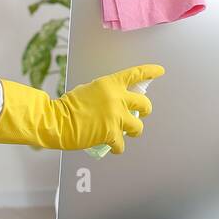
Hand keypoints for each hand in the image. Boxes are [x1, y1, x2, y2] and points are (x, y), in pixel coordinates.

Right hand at [0, 64, 165, 152]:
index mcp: (110, 84)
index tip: (160, 71)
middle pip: (145, 105)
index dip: (150, 72)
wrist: (58, 121)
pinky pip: (122, 145)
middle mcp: (117, 98)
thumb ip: (106, 94)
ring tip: (124, 133)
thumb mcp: (89, 90)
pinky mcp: (111, 134)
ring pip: (138, 127)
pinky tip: (111, 147)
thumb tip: (115, 103)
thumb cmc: (68, 105)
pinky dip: (117, 148)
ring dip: (133, 131)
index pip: (136, 74)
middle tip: (140, 114)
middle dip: (145, 111)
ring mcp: (116, 117)